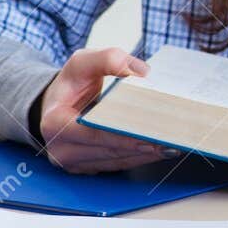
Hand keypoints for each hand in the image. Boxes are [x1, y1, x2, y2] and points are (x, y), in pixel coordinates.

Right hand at [37, 48, 175, 173]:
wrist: (58, 102)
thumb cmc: (71, 83)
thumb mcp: (83, 62)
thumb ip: (108, 59)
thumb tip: (139, 71)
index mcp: (54, 123)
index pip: (94, 133)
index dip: (124, 136)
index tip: (152, 134)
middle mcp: (60, 149)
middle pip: (109, 150)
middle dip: (142, 145)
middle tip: (173, 139)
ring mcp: (73, 162)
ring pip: (116, 160)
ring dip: (145, 154)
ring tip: (173, 144)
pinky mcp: (87, 167)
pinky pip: (117, 164)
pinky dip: (139, 157)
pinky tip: (160, 149)